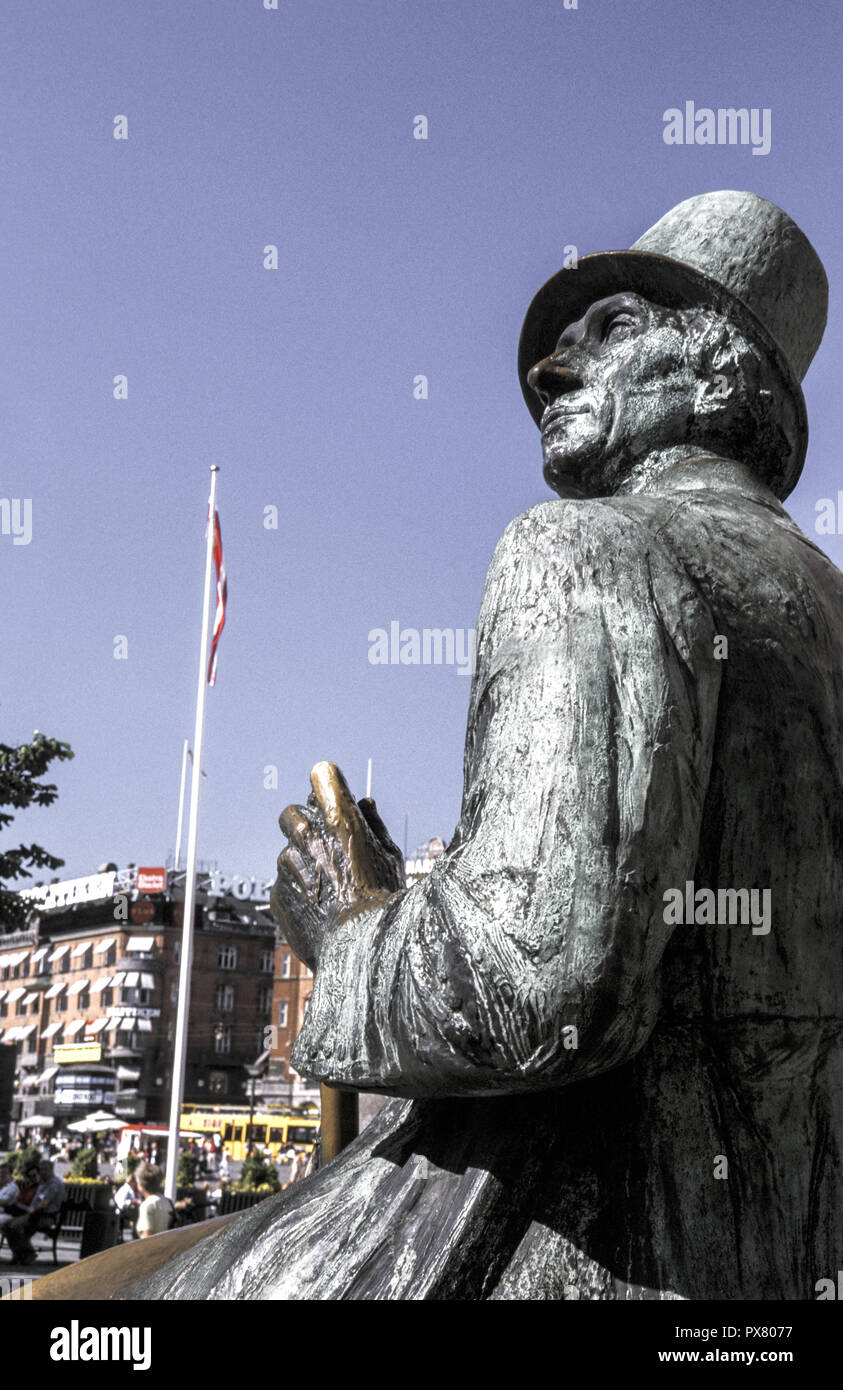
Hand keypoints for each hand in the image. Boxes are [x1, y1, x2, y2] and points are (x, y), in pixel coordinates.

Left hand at [270, 761, 405, 969]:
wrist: (362, 949)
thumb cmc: (384, 901)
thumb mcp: (389, 857)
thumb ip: (372, 825)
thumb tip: (363, 803)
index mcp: (339, 817)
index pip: (323, 775)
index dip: (329, 786)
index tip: (332, 796)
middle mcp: (307, 833)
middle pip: (292, 812)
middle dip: (304, 825)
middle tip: (323, 848)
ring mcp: (287, 863)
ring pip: (288, 854)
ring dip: (302, 866)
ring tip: (329, 893)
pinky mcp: (276, 892)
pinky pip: (283, 885)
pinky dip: (296, 894)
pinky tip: (318, 911)